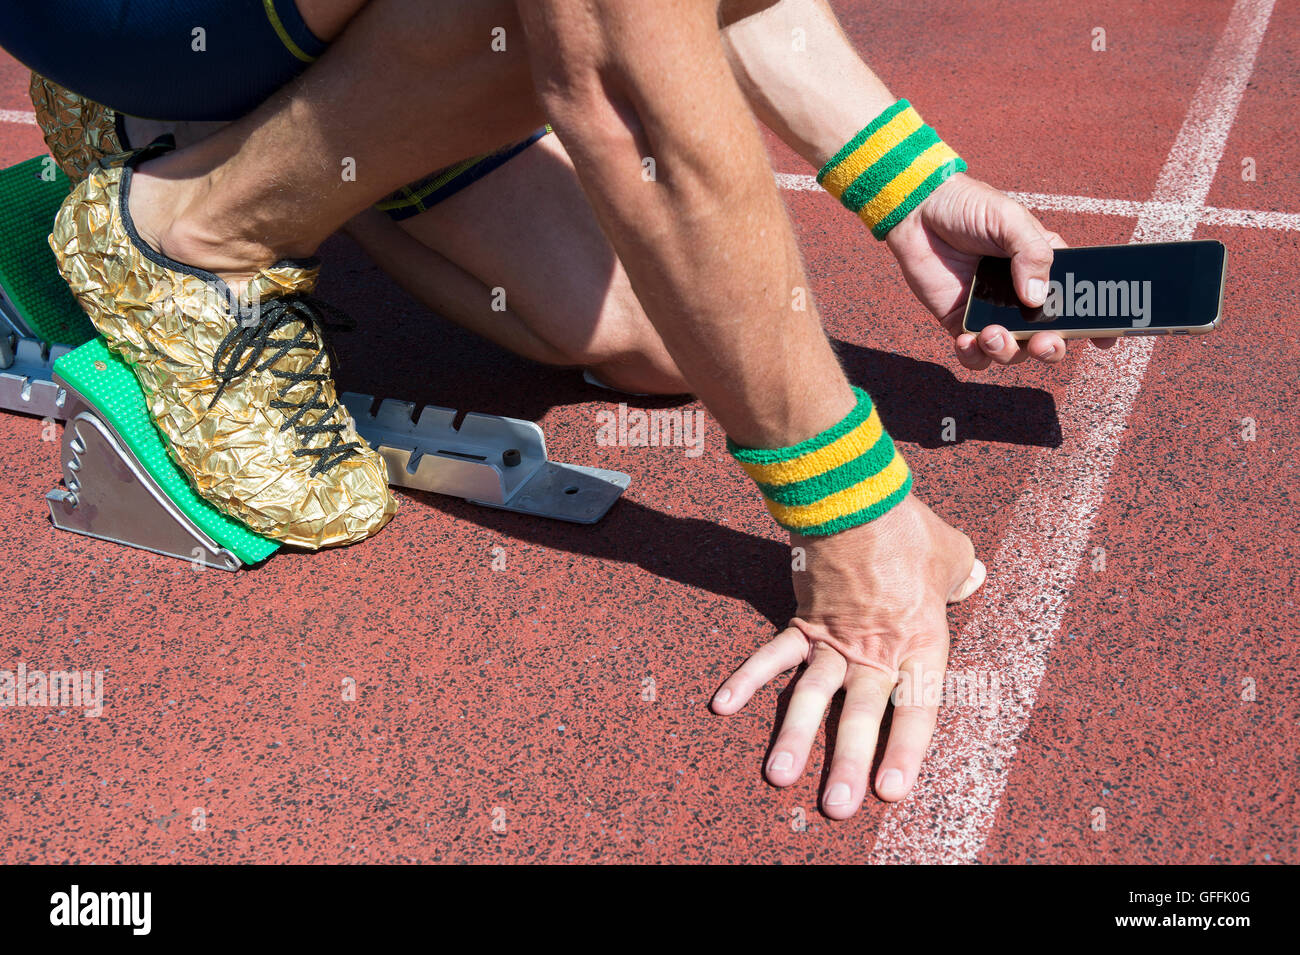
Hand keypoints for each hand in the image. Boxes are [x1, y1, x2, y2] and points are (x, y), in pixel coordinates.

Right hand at [711, 494, 985, 817]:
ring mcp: (835, 638)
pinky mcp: (803, 620)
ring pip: (812, 696)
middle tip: (837, 806)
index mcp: (920, 642)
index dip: (904, 752)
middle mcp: (876, 650)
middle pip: (861, 715)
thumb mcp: (955, 553)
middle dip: (848, 764)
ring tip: (779, 777)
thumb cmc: (908, 527)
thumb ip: (965, 574)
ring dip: (795, 737)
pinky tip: (722, 707)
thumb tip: (974, 578)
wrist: (855, 495)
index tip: (891, 792)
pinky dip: (746, 680)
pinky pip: (772, 655)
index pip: (916, 709)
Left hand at [884, 172, 1116, 368]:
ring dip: (1008, 352)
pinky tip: (967, 342)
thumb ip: (1031, 253)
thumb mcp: (1010, 220)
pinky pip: (974, 355)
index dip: (1095, 324)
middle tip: (1043, 343)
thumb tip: (1036, 299)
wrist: (919, 212)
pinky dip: (973, 357)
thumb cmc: (969, 208)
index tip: (1105, 340)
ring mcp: (992, 313)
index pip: (1078, 301)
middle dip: (1051, 348)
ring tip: (992, 334)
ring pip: (1012, 352)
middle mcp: (1022, 297)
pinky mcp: (960, 324)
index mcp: (1045, 270)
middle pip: (1048, 337)